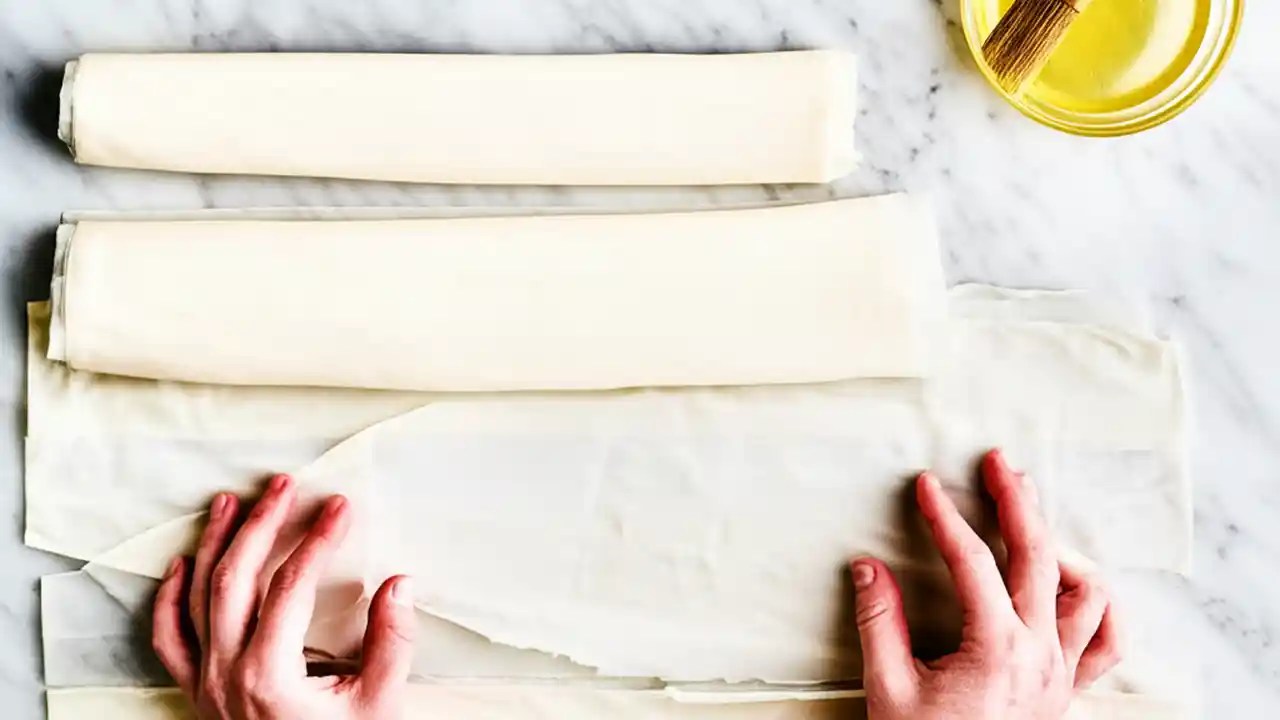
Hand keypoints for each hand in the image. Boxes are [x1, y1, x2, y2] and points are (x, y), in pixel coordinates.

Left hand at [152, 474, 414, 719]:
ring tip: (232, 501)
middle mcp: (227, 675)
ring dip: (214, 543)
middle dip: (261, 524)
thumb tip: (399, 583)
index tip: (340, 507)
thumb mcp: (379, 708)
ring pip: (197, 596)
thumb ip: (391, 644)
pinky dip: (169, 598)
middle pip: (235, 578)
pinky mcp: (198, 693)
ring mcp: (205, 684)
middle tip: (286, 485)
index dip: (317, 539)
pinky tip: (181, 565)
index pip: (291, 585)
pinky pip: (169, 639)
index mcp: (270, 675)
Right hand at [852, 450, 1121, 719]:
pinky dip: (1096, 604)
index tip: (926, 486)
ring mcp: (1062, 672)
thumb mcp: (889, 690)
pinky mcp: (1069, 690)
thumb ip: (880, 623)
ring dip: (1060, 546)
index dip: (946, 516)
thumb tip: (868, 567)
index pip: (971, 561)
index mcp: (996, 649)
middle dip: (1017, 501)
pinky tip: (1076, 583)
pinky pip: (1106, 639)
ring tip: (1032, 518)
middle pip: (1039, 556)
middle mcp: (1040, 654)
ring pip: (1086, 591)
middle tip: (998, 463)